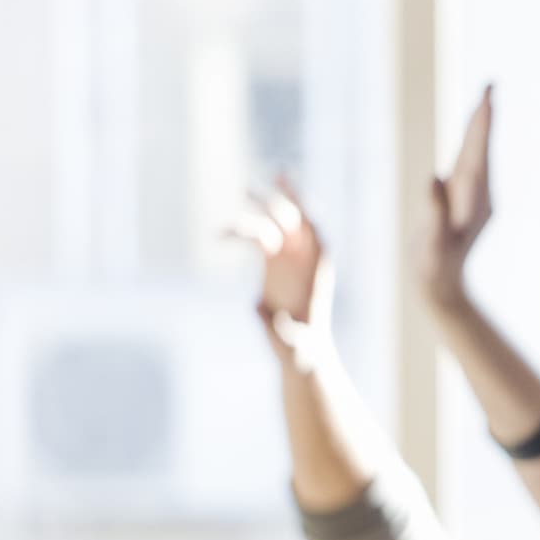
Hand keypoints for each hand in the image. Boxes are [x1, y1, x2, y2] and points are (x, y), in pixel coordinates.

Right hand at [228, 180, 332, 361]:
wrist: (302, 349)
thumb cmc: (301, 347)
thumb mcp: (294, 341)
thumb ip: (283, 329)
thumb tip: (262, 311)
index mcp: (319, 265)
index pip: (313, 228)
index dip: (300, 208)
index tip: (286, 190)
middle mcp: (307, 255)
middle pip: (291, 220)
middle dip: (273, 204)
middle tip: (247, 191)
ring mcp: (290, 255)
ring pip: (274, 222)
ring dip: (259, 206)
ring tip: (241, 192)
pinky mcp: (274, 261)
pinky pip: (259, 236)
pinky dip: (243, 231)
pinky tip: (221, 234)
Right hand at [416, 86, 494, 309]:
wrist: (443, 290)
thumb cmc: (433, 268)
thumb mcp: (431, 243)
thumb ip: (435, 211)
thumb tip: (434, 177)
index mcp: (473, 200)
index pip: (478, 154)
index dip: (482, 125)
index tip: (488, 97)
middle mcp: (480, 196)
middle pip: (482, 150)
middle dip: (484, 119)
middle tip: (491, 86)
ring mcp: (474, 200)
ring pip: (477, 156)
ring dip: (480, 130)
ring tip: (484, 103)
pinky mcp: (465, 204)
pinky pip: (468, 167)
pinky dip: (470, 147)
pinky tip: (469, 139)